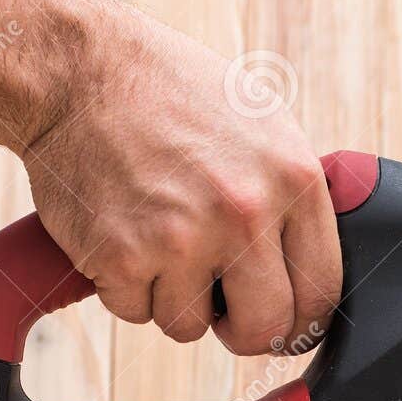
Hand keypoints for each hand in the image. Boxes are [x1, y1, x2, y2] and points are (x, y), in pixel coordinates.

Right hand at [20, 8, 341, 354]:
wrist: (79, 70)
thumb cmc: (169, 95)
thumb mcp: (262, 127)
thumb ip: (291, 199)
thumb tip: (309, 270)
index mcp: (293, 179)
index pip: (322, 290)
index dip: (301, 320)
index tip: (283, 323)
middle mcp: (245, 212)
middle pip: (266, 328)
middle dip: (243, 330)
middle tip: (223, 311)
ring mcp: (183, 238)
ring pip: (191, 326)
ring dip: (172, 299)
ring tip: (159, 239)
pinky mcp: (123, 258)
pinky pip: (135, 312)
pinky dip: (125, 287)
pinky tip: (123, 234)